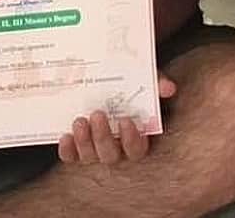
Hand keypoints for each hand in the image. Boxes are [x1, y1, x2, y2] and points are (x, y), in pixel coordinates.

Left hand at [58, 74, 176, 164]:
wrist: (104, 78)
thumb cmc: (129, 83)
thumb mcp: (144, 79)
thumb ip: (156, 83)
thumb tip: (169, 88)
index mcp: (135, 136)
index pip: (137, 149)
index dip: (131, 140)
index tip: (125, 121)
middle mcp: (115, 148)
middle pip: (110, 155)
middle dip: (103, 137)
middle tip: (97, 114)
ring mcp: (94, 149)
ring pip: (90, 157)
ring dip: (84, 142)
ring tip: (79, 120)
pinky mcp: (75, 147)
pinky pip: (70, 157)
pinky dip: (67, 150)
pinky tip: (65, 136)